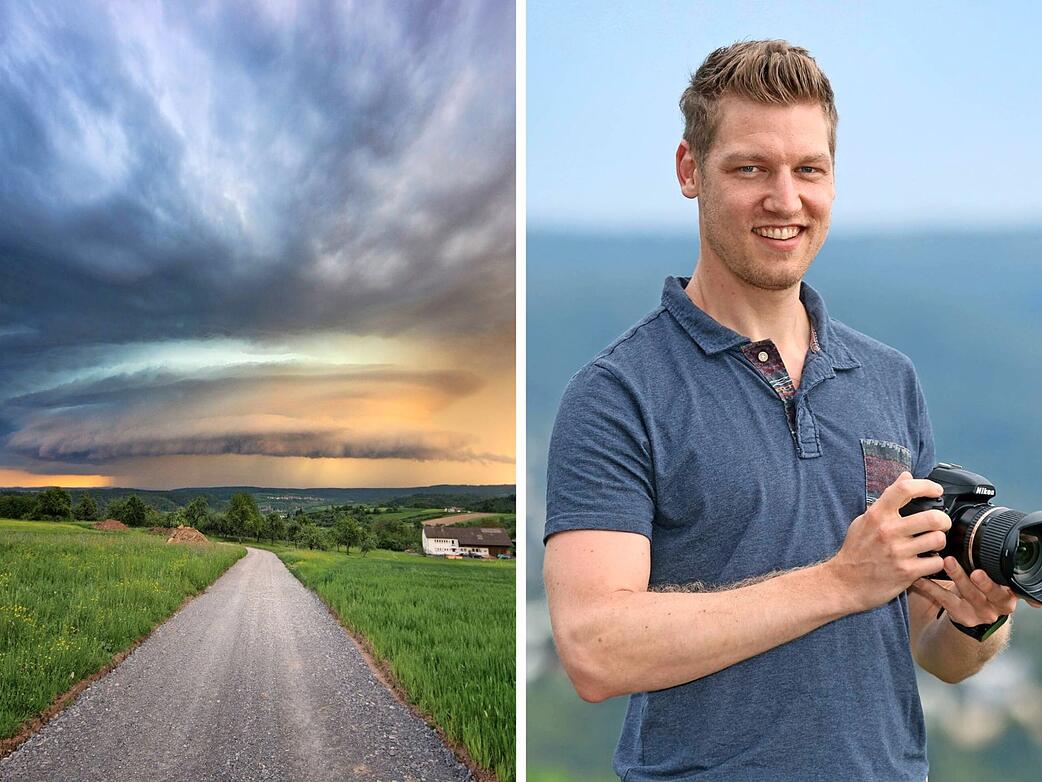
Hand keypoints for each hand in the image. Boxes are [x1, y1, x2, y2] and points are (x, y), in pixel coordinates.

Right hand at [830, 471, 949, 611]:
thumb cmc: (855, 550)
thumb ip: (886, 499)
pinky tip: (927, 561)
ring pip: (938, 540)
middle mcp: (888, 531)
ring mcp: (898, 552)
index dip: (926, 486)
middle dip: (943, 520)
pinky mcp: (906, 572)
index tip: (936, 490)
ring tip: (932, 544)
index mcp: (877, 515)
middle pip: (933, 517)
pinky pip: (936, 563)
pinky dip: (936, 562)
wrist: (844, 582)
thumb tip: (905, 475)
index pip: (905, 489)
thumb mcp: (864, 520)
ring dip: (940, 541)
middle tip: (940, 523)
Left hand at [909, 557, 1017, 626]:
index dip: (1005, 577)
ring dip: (958, 577)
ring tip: (946, 563)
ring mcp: (982, 612)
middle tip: (976, 572)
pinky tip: (921, 578)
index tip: (996, 566)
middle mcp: (999, 604)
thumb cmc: (982, 589)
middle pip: (993, 592)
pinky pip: (946, 600)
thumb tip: (981, 532)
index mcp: (1010, 591)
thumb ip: (991, 564)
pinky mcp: (963, 616)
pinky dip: (932, 588)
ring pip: (970, 595)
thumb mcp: (994, 579)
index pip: (1011, 583)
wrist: (974, 613)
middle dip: (985, 583)